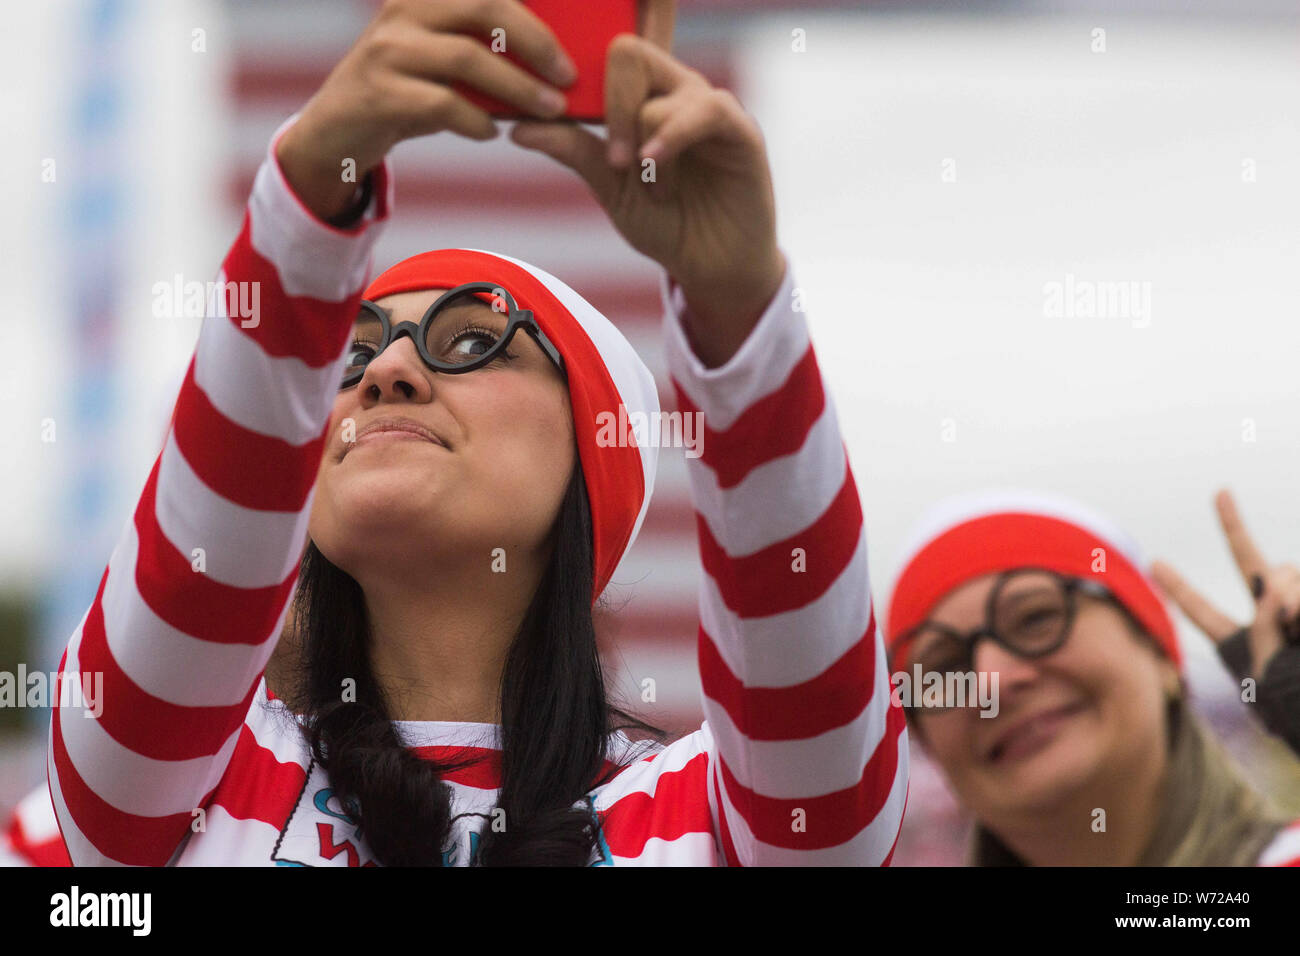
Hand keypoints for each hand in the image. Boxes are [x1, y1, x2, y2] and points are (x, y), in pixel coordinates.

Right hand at [275, 0, 580, 221]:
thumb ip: (483, 50)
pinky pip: (441, 103)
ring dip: (517, 87)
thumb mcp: (441, 62)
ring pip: (466, 58)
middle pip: (483, 8)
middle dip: (535, 42)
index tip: (574, 37)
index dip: (533, 13)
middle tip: (568, 76)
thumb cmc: (406, 96)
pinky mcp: (377, 93)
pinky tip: (492, 132)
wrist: (336, 135)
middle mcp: (403, 12)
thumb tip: (553, 61)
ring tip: (549, 110)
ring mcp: (386, 50)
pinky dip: (476, 120)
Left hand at [509, 2, 785, 367]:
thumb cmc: (665, 223)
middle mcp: (676, 90)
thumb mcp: (609, 186)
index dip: (579, 73)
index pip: (608, 54)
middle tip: (615, 161)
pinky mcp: (740, 129)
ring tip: (657, 191)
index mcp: (644, 96)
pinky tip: (657, 165)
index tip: (560, 120)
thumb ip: (573, 150)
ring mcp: (708, 106)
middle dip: (610, 108)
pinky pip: (705, 110)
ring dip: (643, 148)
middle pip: (627, 54)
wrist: (710, 266)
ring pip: (657, 95)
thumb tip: (516, 127)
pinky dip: (673, 138)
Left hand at [1151, 490, 1299, 681]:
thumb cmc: (1296, 711)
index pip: (1204, 612)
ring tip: (1295, 626)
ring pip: (1285, 573)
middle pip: (1251, 565)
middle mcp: (1274, 620)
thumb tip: (1272, 586)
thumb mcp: (1265, 674)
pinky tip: (1298, 619)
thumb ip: (1263, 627)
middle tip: (1219, 493)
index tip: (1154, 562)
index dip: (1180, 587)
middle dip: (1233, 527)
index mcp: (1244, 646)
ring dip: (1287, 593)